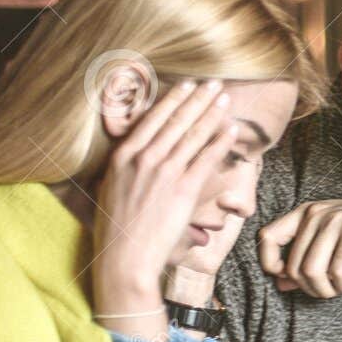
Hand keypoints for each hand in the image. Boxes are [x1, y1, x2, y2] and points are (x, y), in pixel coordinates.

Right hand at [93, 81, 237, 338]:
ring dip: (212, 114)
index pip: (152, 120)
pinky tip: (231, 129)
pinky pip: (205, 159)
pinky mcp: (182, 190)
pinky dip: (220, 142)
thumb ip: (125, 168)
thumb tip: (134, 155)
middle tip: (213, 83)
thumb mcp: (111, 188)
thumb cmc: (116, 229)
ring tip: (225, 99)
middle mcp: (142, 159)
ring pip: (193, 135)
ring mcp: (163, 172)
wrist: (124, 258)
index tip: (186, 85)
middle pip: (175, 121)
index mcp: (122, 156)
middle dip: (197, 99)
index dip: (172, 100)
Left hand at [258, 198, 341, 297]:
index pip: (266, 237)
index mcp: (305, 213)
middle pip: (292, 266)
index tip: (289, 278)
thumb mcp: (330, 249)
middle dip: (309, 288)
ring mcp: (336, 221)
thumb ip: (304, 262)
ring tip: (340, 287)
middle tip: (328, 289)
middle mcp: (316, 213)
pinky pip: (336, 271)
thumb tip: (280, 283)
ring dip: (325, 290)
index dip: (270, 264)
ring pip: (311, 271)